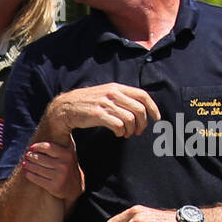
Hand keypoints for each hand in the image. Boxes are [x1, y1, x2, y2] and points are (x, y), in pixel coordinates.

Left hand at [21, 140, 83, 199]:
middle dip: (31, 156)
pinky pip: (38, 179)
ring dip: (28, 165)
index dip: (38, 147)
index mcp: (67, 154)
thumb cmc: (68, 165)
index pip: (49, 147)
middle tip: (26, 155)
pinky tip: (26, 172)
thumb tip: (57, 122)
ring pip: (38, 169)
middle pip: (41, 159)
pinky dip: (30, 175)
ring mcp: (59, 176)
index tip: (31, 147)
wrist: (75, 186)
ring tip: (25, 163)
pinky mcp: (54, 187)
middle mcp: (64, 165)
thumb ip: (64, 141)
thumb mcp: (69, 152)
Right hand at [43, 83, 159, 140]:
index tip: (156, 118)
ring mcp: (105, 104)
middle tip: (138, 131)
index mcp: (117, 88)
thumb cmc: (87, 103)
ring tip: (126, 134)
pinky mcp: (97, 115)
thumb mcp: (105, 94)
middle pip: (139, 109)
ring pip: (130, 119)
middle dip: (142, 123)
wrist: (65, 108)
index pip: (142, 95)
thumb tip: (139, 108)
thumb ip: (121, 98)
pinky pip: (118, 125)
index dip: (153, 108)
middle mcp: (112, 94)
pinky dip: (121, 132)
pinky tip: (118, 134)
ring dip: (131, 130)